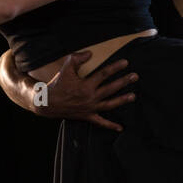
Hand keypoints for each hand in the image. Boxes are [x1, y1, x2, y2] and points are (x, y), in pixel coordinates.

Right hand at [0, 48, 137, 131]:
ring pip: (110, 104)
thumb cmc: (57, 84)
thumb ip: (77, 59)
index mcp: (86, 85)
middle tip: (135, 76)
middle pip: (111, 88)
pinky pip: (101, 122)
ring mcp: (90, 108)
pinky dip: (110, 126)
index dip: (115, 68)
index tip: (126, 62)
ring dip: (122, 100)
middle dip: (124, 82)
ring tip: (133, 96)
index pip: (104, 74)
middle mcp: (90, 97)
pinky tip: (120, 128)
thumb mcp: (65, 68)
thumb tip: (90, 53)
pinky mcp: (87, 116)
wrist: (47, 103)